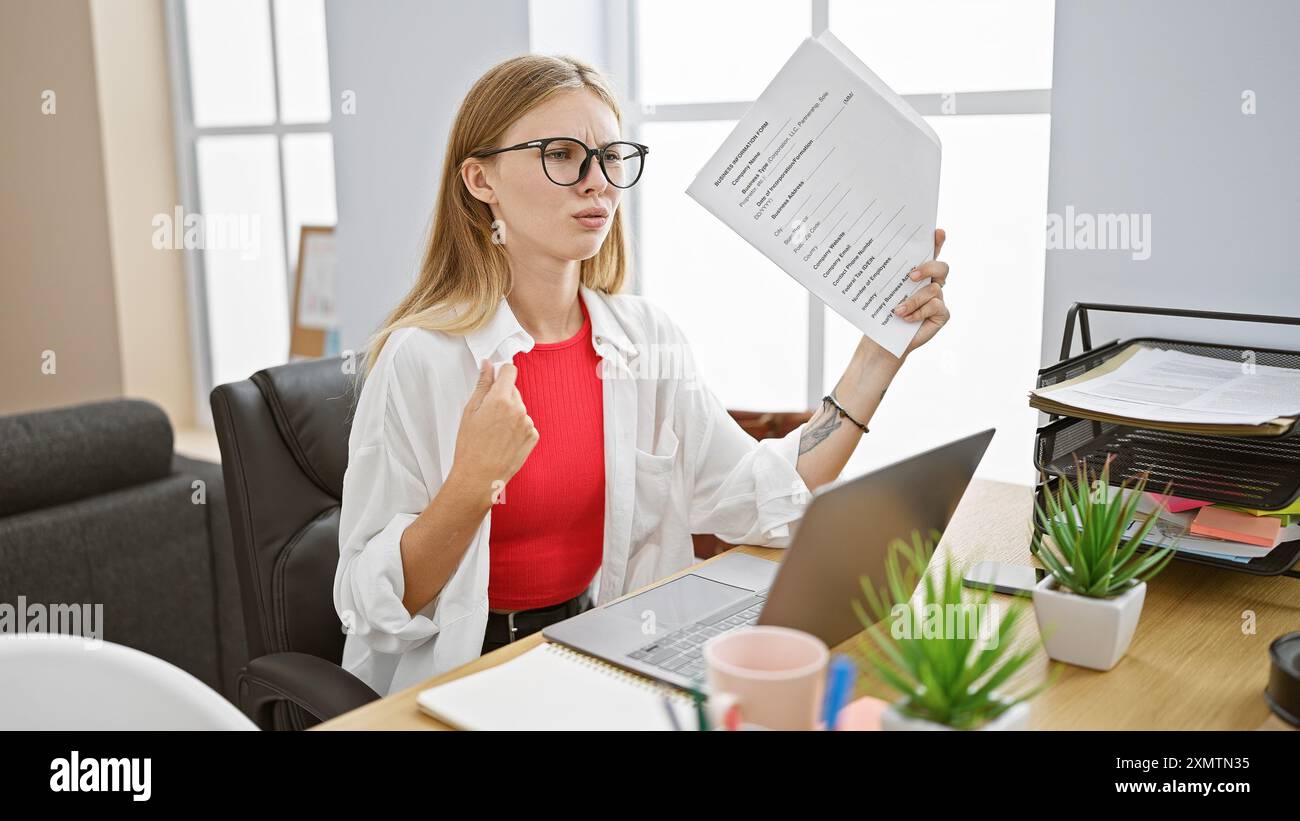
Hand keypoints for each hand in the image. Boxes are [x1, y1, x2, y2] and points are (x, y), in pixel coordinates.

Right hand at [449, 359, 538, 496]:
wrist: (479, 477)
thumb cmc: (470, 446)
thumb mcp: (470, 411)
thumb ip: (482, 384)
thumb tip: (488, 364)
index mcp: (501, 399)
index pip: (510, 370)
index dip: (501, 374)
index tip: (494, 381)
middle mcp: (519, 409)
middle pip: (513, 391)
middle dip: (503, 397)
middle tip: (488, 416)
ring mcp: (528, 424)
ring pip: (520, 409)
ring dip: (510, 414)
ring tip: (495, 433)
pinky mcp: (533, 437)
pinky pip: (526, 424)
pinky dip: (517, 429)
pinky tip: (504, 441)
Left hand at [894, 228, 950, 354]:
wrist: (883, 339)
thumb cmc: (882, 313)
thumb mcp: (882, 292)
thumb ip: (887, 276)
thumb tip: (871, 254)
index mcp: (919, 274)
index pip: (931, 254)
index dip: (937, 242)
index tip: (938, 232)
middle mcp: (932, 283)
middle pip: (942, 267)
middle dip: (928, 268)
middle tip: (910, 275)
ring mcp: (938, 299)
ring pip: (933, 289)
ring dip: (913, 299)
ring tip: (898, 310)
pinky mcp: (941, 314)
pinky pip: (935, 306)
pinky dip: (919, 312)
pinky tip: (906, 318)